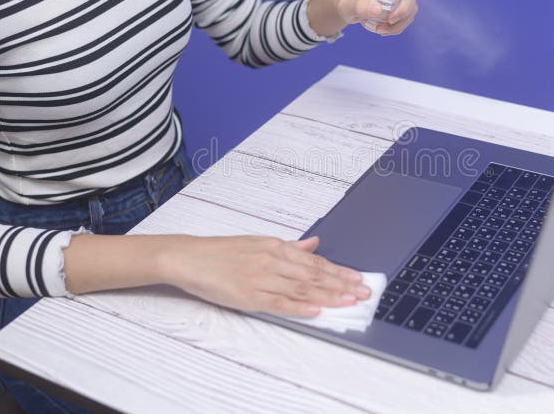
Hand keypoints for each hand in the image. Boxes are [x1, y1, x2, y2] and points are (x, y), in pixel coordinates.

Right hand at [162, 235, 370, 316]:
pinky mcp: (248, 295)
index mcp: (275, 246)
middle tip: (363, 292)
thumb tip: (314, 244)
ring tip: (349, 301)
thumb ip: (289, 246)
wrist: (190, 257)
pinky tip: (316, 310)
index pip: (314, 262)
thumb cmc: (222, 252)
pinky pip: (279, 302)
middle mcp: (271, 260)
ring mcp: (261, 278)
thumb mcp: (258, 242)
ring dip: (328, 295)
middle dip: (341, 284)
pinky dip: (299, 306)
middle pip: (313, 275)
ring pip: (301, 288)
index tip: (358, 278)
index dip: (339, 271)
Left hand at [338, 0, 421, 35]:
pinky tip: (385, 30)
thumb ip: (358, 7)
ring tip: (380, 30)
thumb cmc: (348, 3)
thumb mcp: (346, 7)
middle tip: (391, 19)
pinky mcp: (404, 3)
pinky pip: (409, 15)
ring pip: (412, 3)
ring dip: (400, 20)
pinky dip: (399, 26)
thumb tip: (378, 10)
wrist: (352, 10)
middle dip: (406, 5)